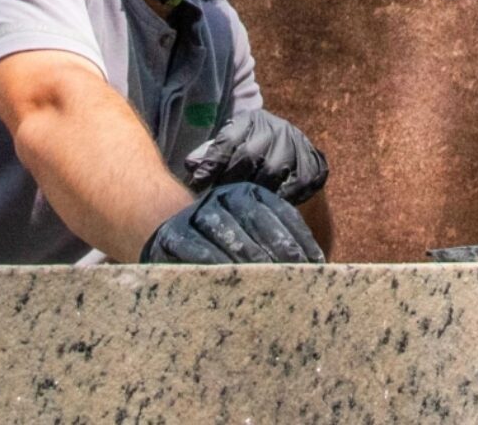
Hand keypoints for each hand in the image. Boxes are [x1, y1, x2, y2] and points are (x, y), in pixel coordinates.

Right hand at [141, 181, 324, 264]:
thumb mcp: (246, 231)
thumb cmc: (218, 240)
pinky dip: (212, 263)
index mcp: (246, 194)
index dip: (298, 239)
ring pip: (226, 232)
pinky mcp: (173, 235)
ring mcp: (196, 214)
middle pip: (254, 223)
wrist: (162, 228)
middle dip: (275, 252)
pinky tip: (228, 279)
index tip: (314, 265)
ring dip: (246, 258)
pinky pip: (196, 248)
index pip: (279, 213)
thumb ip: (274, 242)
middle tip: (293, 279)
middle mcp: (222, 197)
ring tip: (265, 283)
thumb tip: (315, 268)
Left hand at [183, 110, 328, 205]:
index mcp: (251, 119)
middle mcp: (276, 127)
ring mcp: (296, 145)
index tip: (198, 183)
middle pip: (249, 155)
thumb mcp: (231, 145)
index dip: (212, 162)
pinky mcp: (311, 164)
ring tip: (241, 206)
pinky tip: (267, 207)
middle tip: (219, 199)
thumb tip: (191, 165)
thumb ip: (210, 154)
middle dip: (231, 180)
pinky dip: (278, 199)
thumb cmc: (251, 152)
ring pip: (271, 172)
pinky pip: (293, 187)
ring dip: (254, 191)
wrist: (294, 154)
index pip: (228, 139)